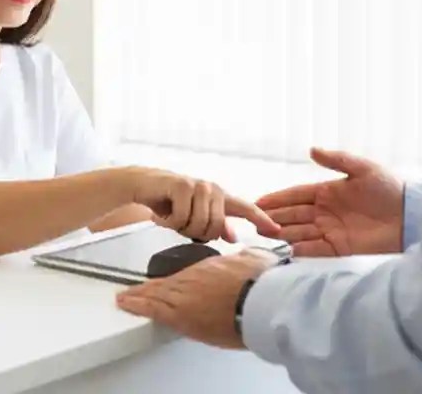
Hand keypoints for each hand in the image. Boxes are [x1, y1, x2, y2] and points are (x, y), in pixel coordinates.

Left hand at [116, 250, 277, 348]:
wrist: (263, 301)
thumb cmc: (261, 283)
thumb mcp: (252, 261)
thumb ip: (244, 259)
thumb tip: (247, 256)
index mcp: (208, 269)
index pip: (180, 276)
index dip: (167, 281)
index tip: (158, 283)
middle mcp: (192, 282)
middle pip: (164, 286)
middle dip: (147, 290)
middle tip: (131, 291)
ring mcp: (186, 300)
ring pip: (156, 298)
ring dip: (139, 298)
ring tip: (125, 299)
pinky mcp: (185, 319)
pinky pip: (156, 311)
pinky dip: (139, 306)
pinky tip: (127, 305)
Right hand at [123, 167, 281, 242]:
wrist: (144, 186)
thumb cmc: (172, 203)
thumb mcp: (195, 218)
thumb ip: (216, 226)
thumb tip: (234, 237)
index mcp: (220, 197)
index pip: (246, 208)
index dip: (262, 219)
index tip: (277, 230)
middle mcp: (213, 189)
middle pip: (216, 226)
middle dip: (197, 233)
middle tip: (182, 226)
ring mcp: (198, 186)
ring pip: (198, 224)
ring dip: (182, 228)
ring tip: (172, 218)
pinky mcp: (181, 185)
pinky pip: (182, 218)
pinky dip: (170, 222)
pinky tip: (163, 214)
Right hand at [256, 148, 403, 255]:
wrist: (410, 216)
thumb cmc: (389, 188)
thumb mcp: (363, 168)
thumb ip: (337, 160)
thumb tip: (311, 150)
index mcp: (328, 192)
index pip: (296, 195)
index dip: (278, 198)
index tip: (258, 201)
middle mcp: (325, 212)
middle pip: (294, 215)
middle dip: (274, 217)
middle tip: (253, 221)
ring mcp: (331, 230)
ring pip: (300, 232)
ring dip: (283, 233)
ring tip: (263, 233)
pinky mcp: (340, 248)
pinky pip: (316, 249)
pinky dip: (301, 250)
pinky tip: (286, 249)